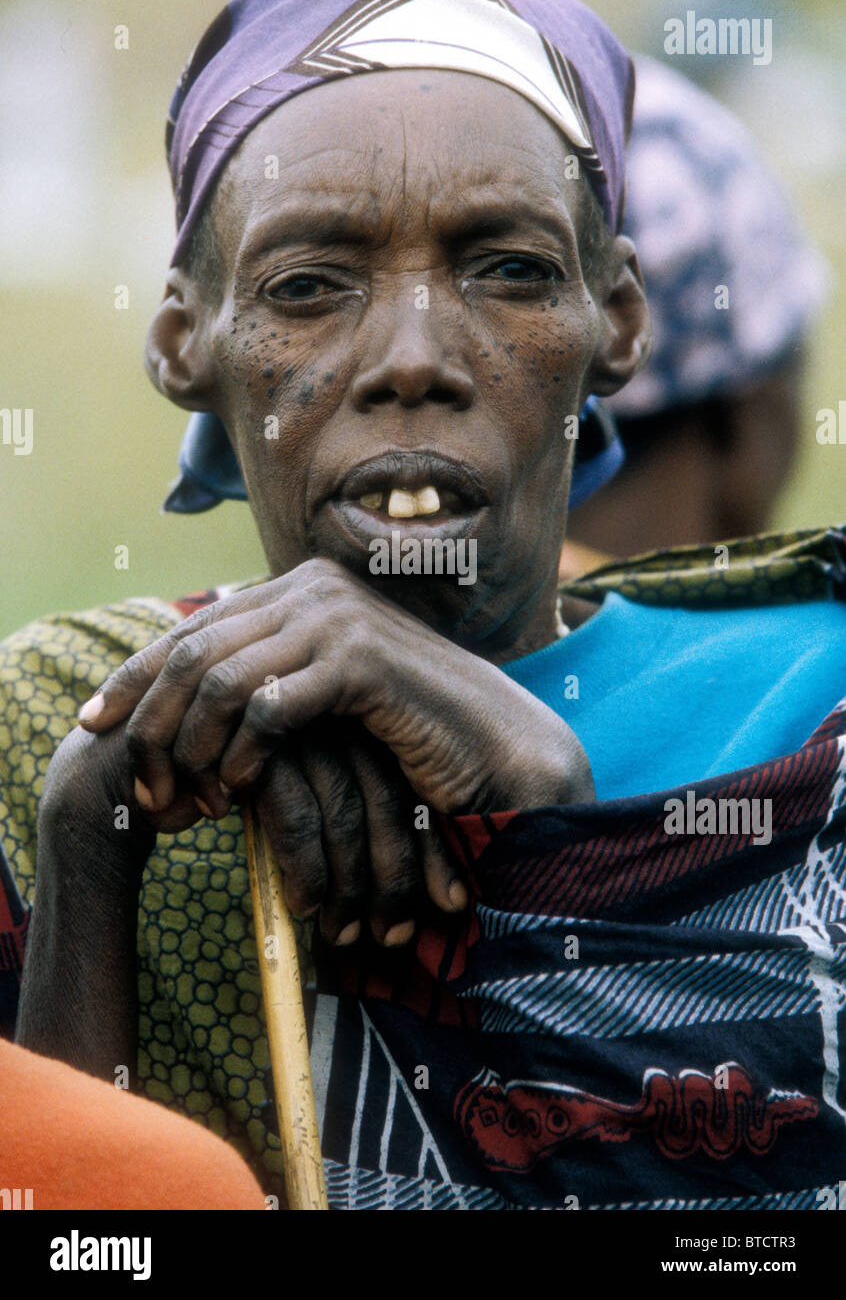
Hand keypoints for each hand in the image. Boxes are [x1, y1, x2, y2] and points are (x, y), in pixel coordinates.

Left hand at [78, 559, 593, 928]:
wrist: (491, 747)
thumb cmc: (403, 731)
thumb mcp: (321, 698)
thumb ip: (265, 680)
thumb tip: (180, 704)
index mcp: (298, 589)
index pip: (190, 627)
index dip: (134, 678)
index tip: (93, 724)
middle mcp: (312, 588)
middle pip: (191, 650)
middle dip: (153, 726)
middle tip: (144, 789)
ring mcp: (338, 618)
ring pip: (220, 679)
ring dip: (193, 748)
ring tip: (189, 799)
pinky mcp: (361, 660)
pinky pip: (270, 706)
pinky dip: (244, 753)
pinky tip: (240, 789)